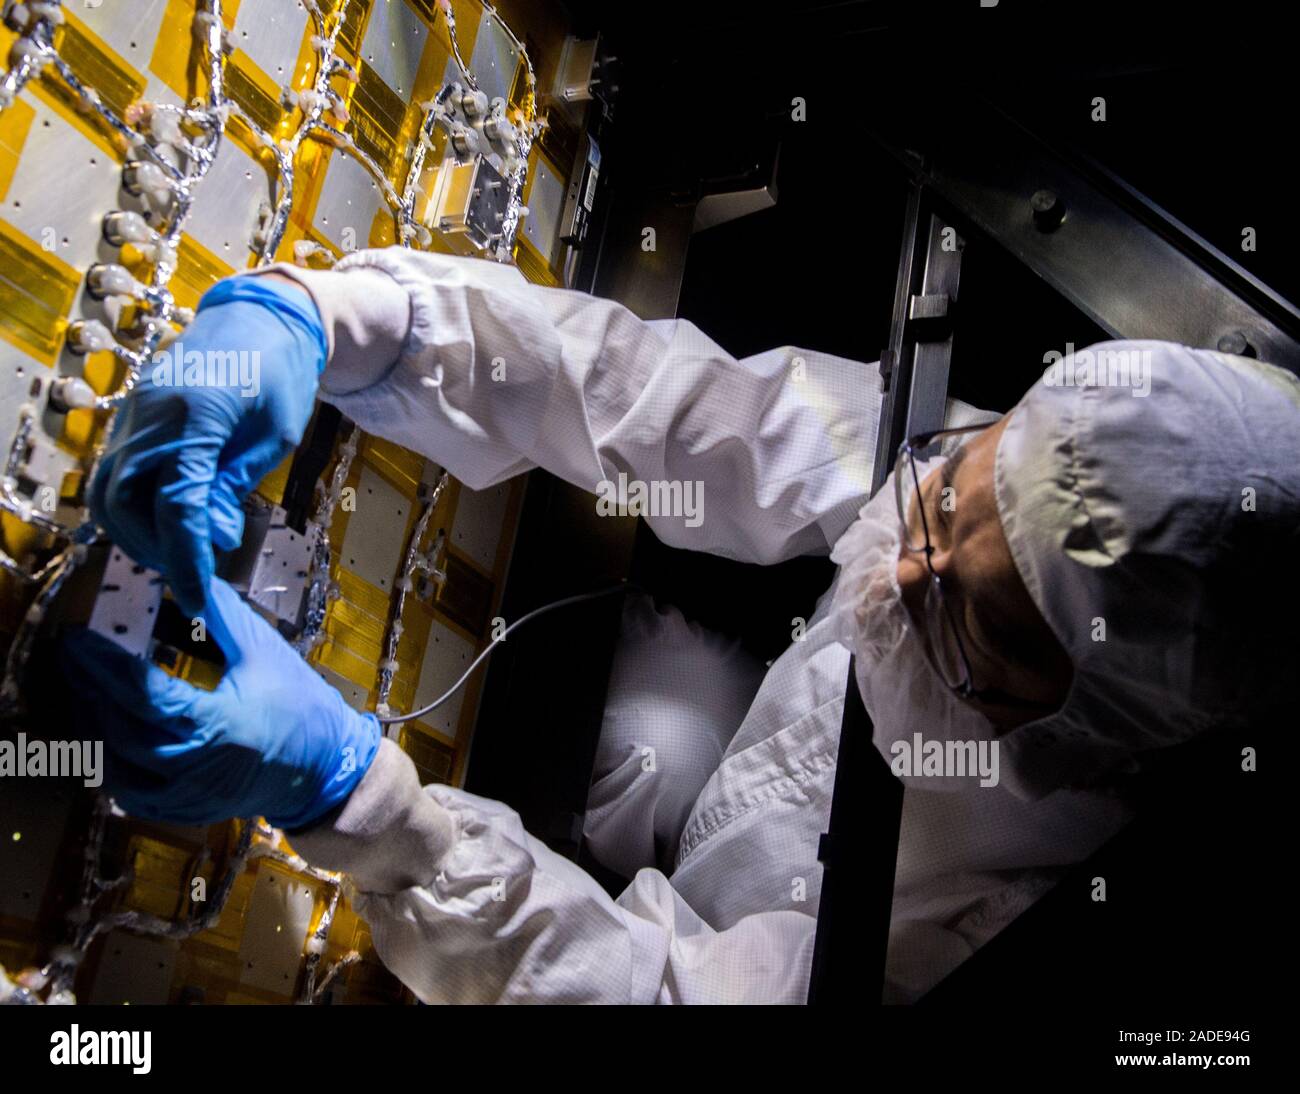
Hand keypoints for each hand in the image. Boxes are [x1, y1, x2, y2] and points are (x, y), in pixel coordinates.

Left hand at [62, 579, 379, 829]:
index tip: (78, 640)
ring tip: (80, 691)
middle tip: (69, 658)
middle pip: (119, 731)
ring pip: (115, 768)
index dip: (104, 667)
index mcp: (220, 725)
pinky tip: (101, 736)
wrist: (328, 767)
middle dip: (87, 691)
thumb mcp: (264, 652)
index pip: (144, 695)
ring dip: (91, 729)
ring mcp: (188, 797)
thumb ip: (221, 615)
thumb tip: (186, 577)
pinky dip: (109, 765)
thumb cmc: (301, 706)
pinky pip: (130, 793)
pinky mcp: (185, 810)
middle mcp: (196, 768)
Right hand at [90, 275, 326, 615]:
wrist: (263, 317)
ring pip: (106, 491)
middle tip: (194, 572)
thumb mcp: (276, 436)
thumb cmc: (281, 373)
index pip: (176, 505)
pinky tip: (166, 523)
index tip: (198, 597)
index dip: (186, 559)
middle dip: (156, 548)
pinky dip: (131, 508)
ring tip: (182, 550)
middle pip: (123, 502)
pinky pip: (113, 472)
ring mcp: (135, 413)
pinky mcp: (132, 416)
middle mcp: (152, 414)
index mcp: (196, 416)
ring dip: (137, 533)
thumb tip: (209, 536)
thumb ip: (235, 484)